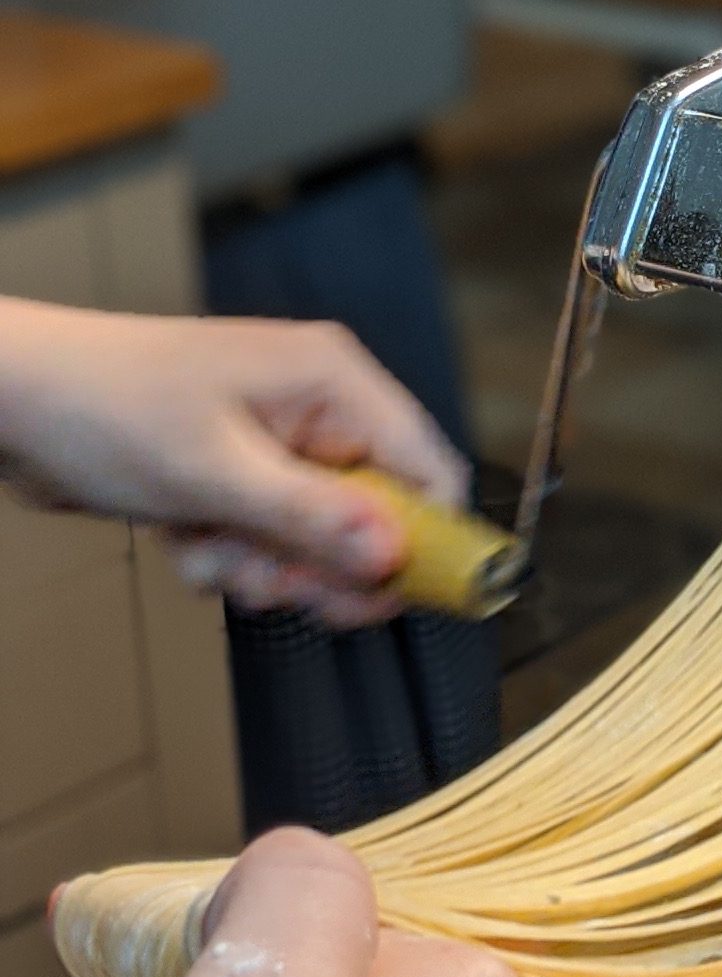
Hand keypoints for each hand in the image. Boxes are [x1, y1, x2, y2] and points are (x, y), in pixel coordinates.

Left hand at [0, 299, 465, 623]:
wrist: (16, 400)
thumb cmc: (104, 408)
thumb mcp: (213, 473)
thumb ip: (310, 517)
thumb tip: (395, 555)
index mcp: (334, 382)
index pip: (427, 469)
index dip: (422, 539)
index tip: (385, 594)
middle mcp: (319, 410)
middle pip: (379, 519)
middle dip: (321, 564)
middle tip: (275, 581)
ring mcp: (281, 444)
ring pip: (319, 543)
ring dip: (265, 567)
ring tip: (208, 548)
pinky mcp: (244, 476)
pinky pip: (271, 543)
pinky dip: (232, 558)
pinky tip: (187, 539)